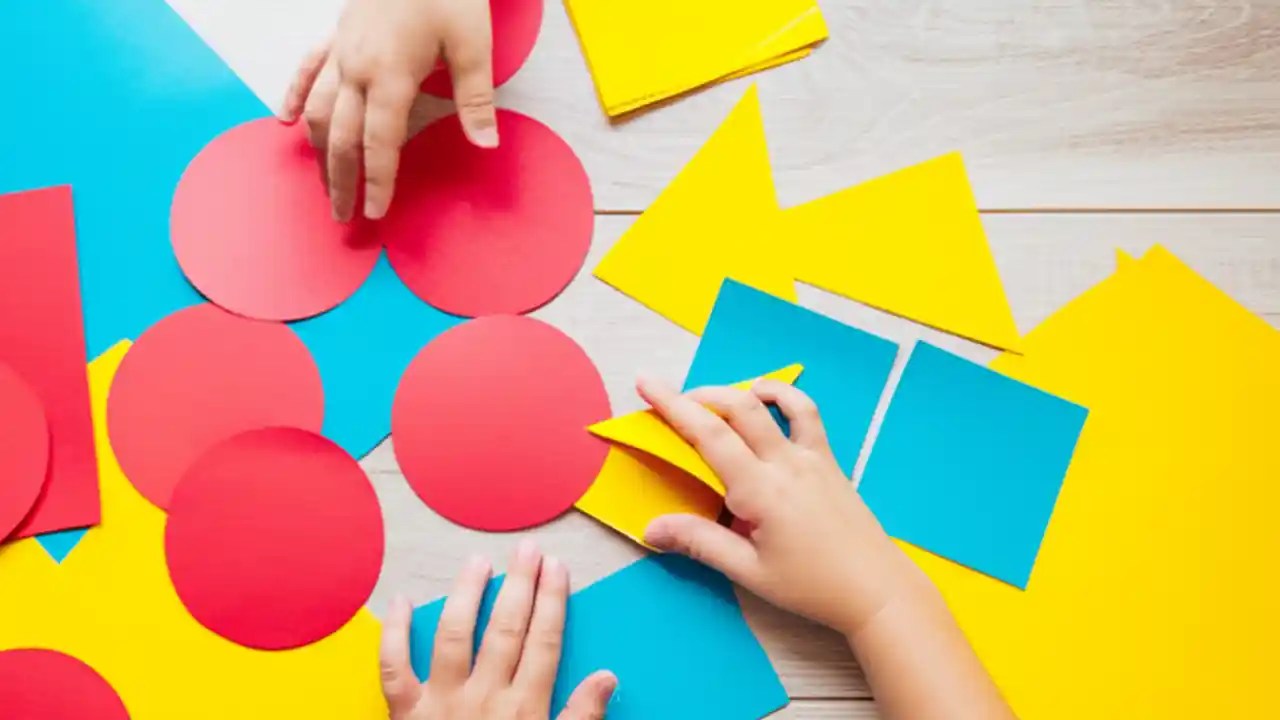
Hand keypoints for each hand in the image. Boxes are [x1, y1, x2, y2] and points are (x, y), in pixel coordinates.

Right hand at [280, 0, 499, 221]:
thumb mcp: (473, 43)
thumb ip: (476, 98)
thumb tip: (486, 145)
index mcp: (391, 74)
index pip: (379, 142)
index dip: (377, 180)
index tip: (375, 212)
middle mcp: (356, 66)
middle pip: (342, 135)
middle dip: (341, 179)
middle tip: (343, 216)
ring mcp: (340, 48)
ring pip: (319, 109)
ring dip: (319, 150)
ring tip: (323, 183)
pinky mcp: (335, 32)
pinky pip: (307, 68)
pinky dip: (295, 94)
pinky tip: (288, 120)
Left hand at [379, 541, 616, 718]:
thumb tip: (606, 677)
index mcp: (523, 711)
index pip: (543, 642)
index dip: (552, 601)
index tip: (557, 568)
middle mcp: (482, 699)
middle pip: (506, 629)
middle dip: (519, 585)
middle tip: (527, 549)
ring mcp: (441, 703)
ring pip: (455, 635)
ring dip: (468, 594)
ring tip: (478, 562)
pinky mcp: (405, 714)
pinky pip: (394, 667)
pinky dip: (394, 633)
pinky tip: (401, 601)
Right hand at [639, 378, 921, 637]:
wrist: (876, 589)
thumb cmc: (811, 586)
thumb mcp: (749, 571)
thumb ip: (700, 542)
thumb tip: (652, 528)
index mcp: (760, 489)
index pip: (708, 434)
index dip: (673, 405)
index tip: (646, 383)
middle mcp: (786, 462)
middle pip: (738, 408)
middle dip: (697, 394)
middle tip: (667, 394)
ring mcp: (812, 457)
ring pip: (774, 404)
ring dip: (740, 390)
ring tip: (714, 396)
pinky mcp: (830, 461)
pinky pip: (807, 415)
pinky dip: (784, 398)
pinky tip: (768, 400)